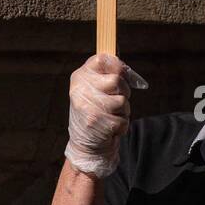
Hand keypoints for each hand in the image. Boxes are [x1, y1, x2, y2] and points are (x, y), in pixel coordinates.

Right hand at [65, 53, 147, 178]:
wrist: (85, 145)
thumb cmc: (95, 112)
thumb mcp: (94, 89)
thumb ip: (106, 75)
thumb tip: (124, 66)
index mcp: (79, 77)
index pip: (103, 59)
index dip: (117, 65)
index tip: (120, 74)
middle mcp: (80, 90)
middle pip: (117, 80)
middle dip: (124, 92)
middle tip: (116, 100)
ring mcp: (87, 107)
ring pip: (122, 101)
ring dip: (123, 111)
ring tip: (111, 115)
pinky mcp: (97, 123)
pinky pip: (123, 120)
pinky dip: (122, 126)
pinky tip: (110, 128)